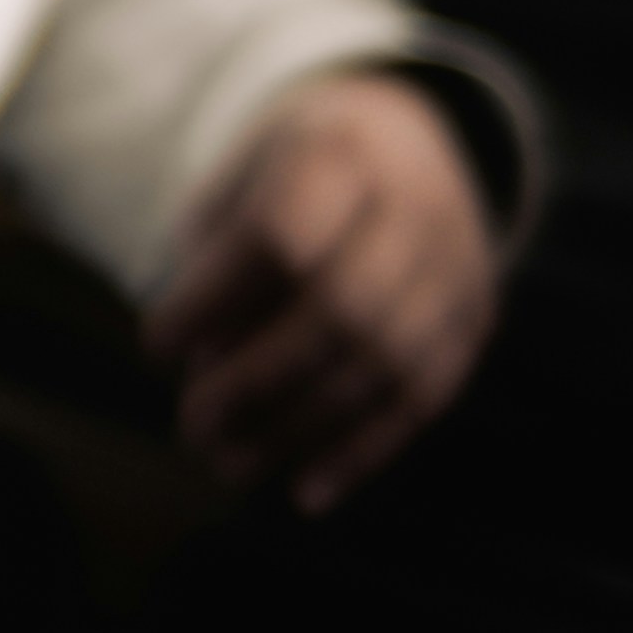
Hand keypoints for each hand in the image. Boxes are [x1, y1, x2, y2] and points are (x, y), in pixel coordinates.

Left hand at [142, 68, 499, 514]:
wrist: (407, 140)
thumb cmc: (290, 176)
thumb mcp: (239, 185)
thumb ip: (216, 269)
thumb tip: (211, 369)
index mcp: (343, 150)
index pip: (280, 233)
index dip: (213, 300)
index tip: (156, 346)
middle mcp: (415, 202)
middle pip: (342, 306)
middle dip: (257, 381)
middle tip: (194, 427)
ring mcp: (457, 263)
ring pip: (388, 363)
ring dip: (301, 429)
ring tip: (231, 465)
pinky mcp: (476, 317)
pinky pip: (427, 397)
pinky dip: (363, 452)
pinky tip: (305, 492)